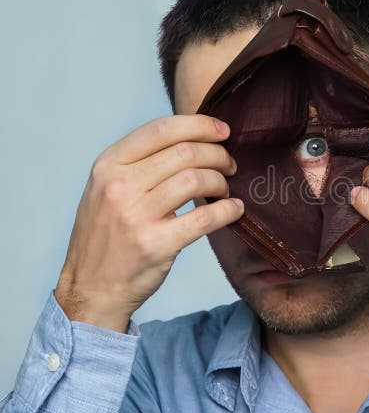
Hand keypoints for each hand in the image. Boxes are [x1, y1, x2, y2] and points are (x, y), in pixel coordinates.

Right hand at [54, 115, 242, 331]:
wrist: (90, 287)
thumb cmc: (107, 234)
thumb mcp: (107, 187)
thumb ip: (141, 162)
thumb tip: (194, 140)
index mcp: (108, 165)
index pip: (161, 129)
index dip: (199, 125)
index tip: (222, 131)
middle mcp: (119, 186)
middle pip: (185, 152)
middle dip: (217, 154)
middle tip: (229, 165)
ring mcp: (136, 215)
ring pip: (196, 179)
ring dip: (221, 181)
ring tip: (225, 188)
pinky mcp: (156, 243)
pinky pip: (205, 218)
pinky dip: (227, 210)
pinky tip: (234, 210)